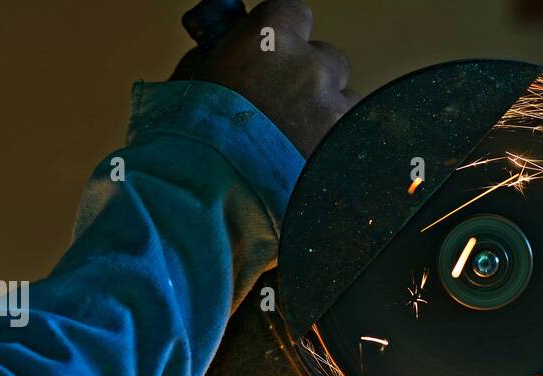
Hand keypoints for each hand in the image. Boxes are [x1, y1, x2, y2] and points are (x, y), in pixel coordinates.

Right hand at [171, 0, 356, 156]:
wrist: (209, 191)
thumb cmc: (191, 136)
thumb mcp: (196, 78)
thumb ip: (225, 56)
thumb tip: (233, 52)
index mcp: (269, 36)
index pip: (296, 12)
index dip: (287, 34)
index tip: (277, 53)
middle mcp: (308, 64)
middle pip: (326, 58)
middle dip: (310, 79)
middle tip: (284, 107)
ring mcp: (331, 107)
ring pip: (344, 101)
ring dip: (325, 116)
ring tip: (293, 145)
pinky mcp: (344, 147)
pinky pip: (350, 139)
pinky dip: (333, 149)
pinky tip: (306, 165)